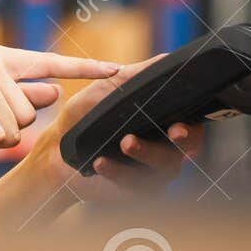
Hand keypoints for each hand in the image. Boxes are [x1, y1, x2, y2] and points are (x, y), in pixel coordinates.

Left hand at [26, 55, 205, 203]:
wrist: (57, 149)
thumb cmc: (86, 115)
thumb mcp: (109, 89)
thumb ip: (137, 75)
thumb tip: (166, 58)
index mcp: (164, 123)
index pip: (193, 123)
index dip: (193, 125)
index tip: (181, 123)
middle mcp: (165, 149)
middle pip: (186, 148)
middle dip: (182, 141)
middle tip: (172, 132)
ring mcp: (151, 173)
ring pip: (162, 167)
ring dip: (146, 153)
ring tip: (125, 142)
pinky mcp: (134, 192)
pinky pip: (133, 185)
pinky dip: (117, 172)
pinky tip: (101, 163)